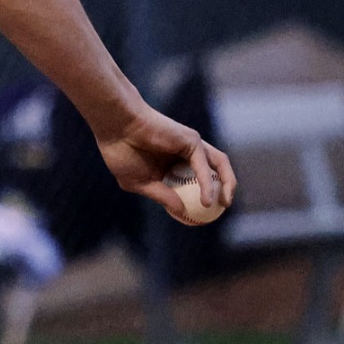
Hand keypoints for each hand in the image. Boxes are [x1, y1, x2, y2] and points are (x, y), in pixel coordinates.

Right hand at [95, 106, 236, 225]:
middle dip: (225, 188)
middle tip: (223, 208)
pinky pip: (204, 165)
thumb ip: (161, 196)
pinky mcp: (191, 140)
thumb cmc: (121, 152)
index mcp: (172, 163)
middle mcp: (185, 153)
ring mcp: (191, 145)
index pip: (196, 180)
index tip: (206, 215)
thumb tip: (181, 211)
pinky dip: (207, 184)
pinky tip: (206, 200)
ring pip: (219, 164)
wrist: (116, 129)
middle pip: (215, 170)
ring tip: (225, 204)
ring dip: (227, 184)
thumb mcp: (138, 183)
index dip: (205, 196)